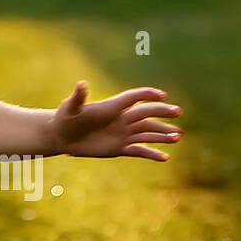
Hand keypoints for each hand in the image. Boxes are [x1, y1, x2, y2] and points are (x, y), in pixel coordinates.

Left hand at [50, 81, 181, 161]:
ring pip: (146, 132)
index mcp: (111, 107)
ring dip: (162, 133)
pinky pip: (139, 150)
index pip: (132, 98)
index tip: (162, 95)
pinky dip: (151, 154)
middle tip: (178, 111)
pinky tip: (165, 157)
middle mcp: (120, 119)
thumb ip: (78, 97)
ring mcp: (122, 134)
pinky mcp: (119, 148)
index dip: (147, 94)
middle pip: (145, 114)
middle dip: (161, 112)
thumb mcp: (69, 108)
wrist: (62, 136)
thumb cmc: (65, 118)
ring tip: (178, 136)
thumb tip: (81, 84)